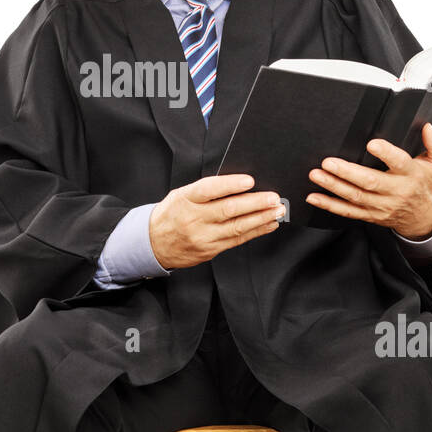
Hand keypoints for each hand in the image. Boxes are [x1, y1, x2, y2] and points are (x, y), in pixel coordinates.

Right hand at [149, 174, 285, 269]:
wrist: (153, 243)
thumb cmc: (171, 214)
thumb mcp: (182, 195)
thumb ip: (206, 190)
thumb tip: (239, 185)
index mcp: (186, 199)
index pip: (209, 189)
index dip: (231, 184)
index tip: (250, 181)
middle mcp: (194, 218)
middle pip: (228, 210)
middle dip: (255, 203)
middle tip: (274, 198)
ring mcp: (203, 237)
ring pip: (237, 227)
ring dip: (261, 218)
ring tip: (277, 211)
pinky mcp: (210, 250)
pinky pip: (237, 240)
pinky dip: (256, 231)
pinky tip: (268, 224)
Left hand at [305, 122, 431, 238]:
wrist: (425, 217)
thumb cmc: (427, 183)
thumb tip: (428, 127)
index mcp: (411, 175)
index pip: (400, 163)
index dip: (386, 154)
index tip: (372, 143)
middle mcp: (395, 192)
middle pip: (370, 182)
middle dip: (347, 172)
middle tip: (328, 162)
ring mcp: (381, 206)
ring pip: (355, 197)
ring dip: (333, 186)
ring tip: (316, 174)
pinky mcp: (369, 214)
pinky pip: (347, 211)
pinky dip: (329, 205)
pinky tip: (314, 197)